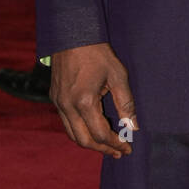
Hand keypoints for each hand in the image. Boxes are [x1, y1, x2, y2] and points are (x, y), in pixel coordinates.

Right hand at [50, 42, 137, 157]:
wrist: (73, 35)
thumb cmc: (98, 53)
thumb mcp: (118, 76)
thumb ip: (126, 104)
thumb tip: (133, 127)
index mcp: (84, 101)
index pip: (100, 134)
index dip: (116, 144)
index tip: (128, 148)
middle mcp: (67, 106)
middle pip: (84, 140)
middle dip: (102, 149)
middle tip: (119, 152)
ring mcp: (58, 103)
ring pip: (72, 134)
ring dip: (90, 143)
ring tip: (107, 146)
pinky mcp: (55, 98)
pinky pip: (66, 123)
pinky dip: (80, 132)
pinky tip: (93, 131)